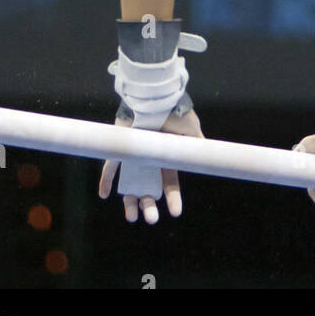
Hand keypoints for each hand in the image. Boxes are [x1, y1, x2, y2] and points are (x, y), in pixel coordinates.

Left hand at [98, 105, 204, 223]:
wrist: (157, 97)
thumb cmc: (174, 113)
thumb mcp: (191, 129)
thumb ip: (198, 143)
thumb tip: (210, 152)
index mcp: (166, 158)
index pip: (169, 184)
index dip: (173, 198)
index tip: (175, 212)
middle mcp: (149, 161)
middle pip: (148, 190)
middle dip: (150, 207)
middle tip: (152, 219)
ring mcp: (133, 156)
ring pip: (129, 185)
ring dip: (129, 202)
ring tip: (132, 217)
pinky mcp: (120, 149)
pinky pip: (110, 168)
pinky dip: (106, 181)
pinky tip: (104, 194)